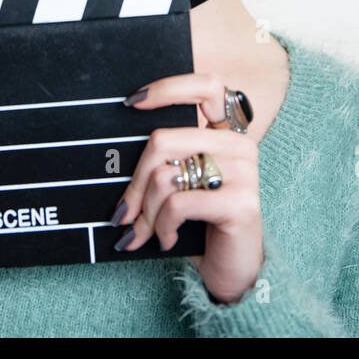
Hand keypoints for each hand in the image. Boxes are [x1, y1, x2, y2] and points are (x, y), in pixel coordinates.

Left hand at [110, 73, 263, 303]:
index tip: (131, 102)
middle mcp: (240, 147)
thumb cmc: (201, 225)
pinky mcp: (241, 203)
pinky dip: (162, 226)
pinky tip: (165, 240)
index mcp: (226, 134)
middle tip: (124, 212)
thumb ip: (166, 160)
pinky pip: (178, 203)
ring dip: (147, 212)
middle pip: (163, 140)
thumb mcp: (183, 185)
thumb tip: (113, 152)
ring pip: (165, 175)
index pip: (206, 87)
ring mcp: (245, 173)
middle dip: (135, 182)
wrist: (233, 272)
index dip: (168, 88)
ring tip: (146, 232)